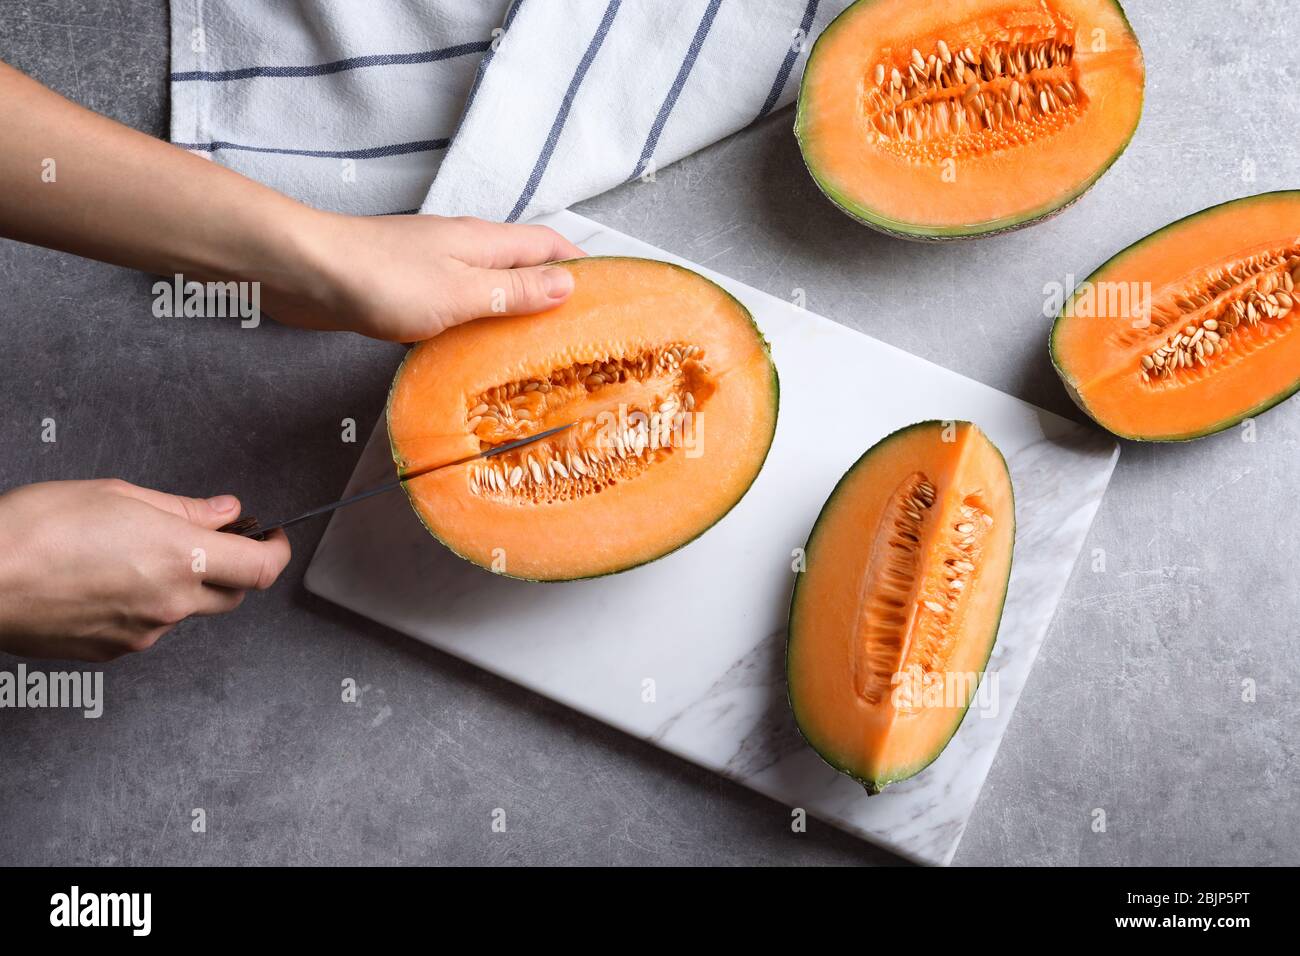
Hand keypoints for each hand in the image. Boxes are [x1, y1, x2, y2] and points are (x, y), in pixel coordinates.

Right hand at [0, 479, 290, 661]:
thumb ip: (184, 509)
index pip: (261, 568)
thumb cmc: (36, 529)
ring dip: (183, 586)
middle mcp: (171, 601)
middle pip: (232, 593)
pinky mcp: (114, 651)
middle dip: (232, 567)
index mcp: (181, 557)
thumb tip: (226, 513)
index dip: (276, 551)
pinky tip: (110, 581)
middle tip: (209, 541)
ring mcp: (143, 632)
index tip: (272, 536)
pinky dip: (146, 605)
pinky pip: (149, 628)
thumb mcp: (119, 496)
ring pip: (188, 611)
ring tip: (135, 555)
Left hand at [266, 212, 586, 341]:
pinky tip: (477, 347)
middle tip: (581, 328)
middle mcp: (465, 247)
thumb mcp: (462, 291)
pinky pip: (460, 301)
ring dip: (517, 307)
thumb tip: (569, 284)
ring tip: (539, 346)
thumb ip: (515, 290)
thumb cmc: (381, 279)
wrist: (305, 273)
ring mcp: (435, 265)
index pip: (550, 246)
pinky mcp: (408, 287)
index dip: (584, 265)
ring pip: (491, 283)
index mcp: (485, 242)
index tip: (612, 291)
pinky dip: (480, 320)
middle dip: (556, 288)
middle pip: (524, 262)